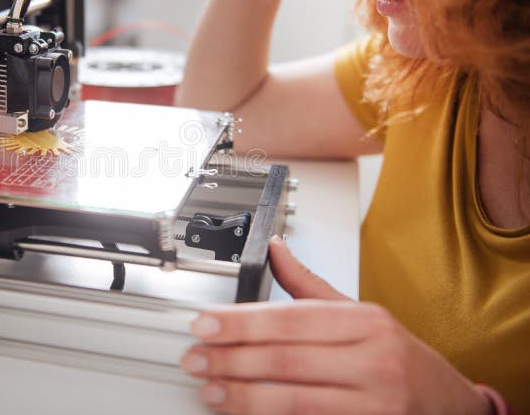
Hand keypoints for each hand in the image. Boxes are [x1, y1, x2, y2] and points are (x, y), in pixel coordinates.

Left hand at [180, 236, 491, 413]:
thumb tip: (274, 247)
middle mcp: (374, 361)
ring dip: (243, 396)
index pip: (292, 318)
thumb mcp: (362, 316)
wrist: (451, 408)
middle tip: (195, 358)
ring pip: (294, 400)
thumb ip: (310, 286)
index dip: (242, 322)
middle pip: (287, 359)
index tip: (205, 325)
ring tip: (209, 388)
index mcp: (367, 323)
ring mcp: (375, 405)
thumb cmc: (400, 360)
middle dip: (232, 359)